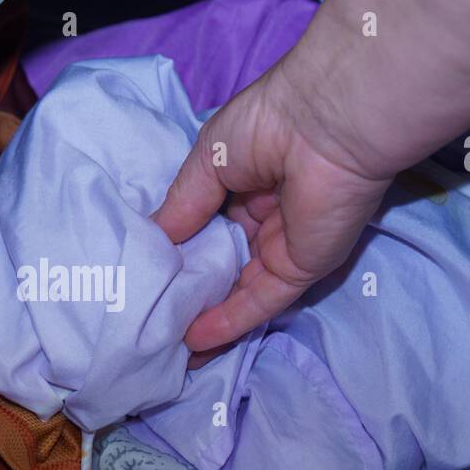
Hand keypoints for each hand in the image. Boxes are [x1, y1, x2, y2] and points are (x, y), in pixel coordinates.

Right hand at [153, 60, 391, 352]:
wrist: (323, 127)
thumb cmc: (263, 126)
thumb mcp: (206, 163)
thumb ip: (182, 207)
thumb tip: (154, 241)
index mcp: (246, 185)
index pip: (209, 229)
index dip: (181, 252)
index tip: (146, 276)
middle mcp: (266, 219)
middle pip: (224, 264)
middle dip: (192, 290)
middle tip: (151, 318)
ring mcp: (285, 247)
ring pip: (240, 290)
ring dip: (206, 316)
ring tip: (166, 344)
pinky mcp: (302, 270)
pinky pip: (261, 301)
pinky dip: (229, 322)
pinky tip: (196, 341)